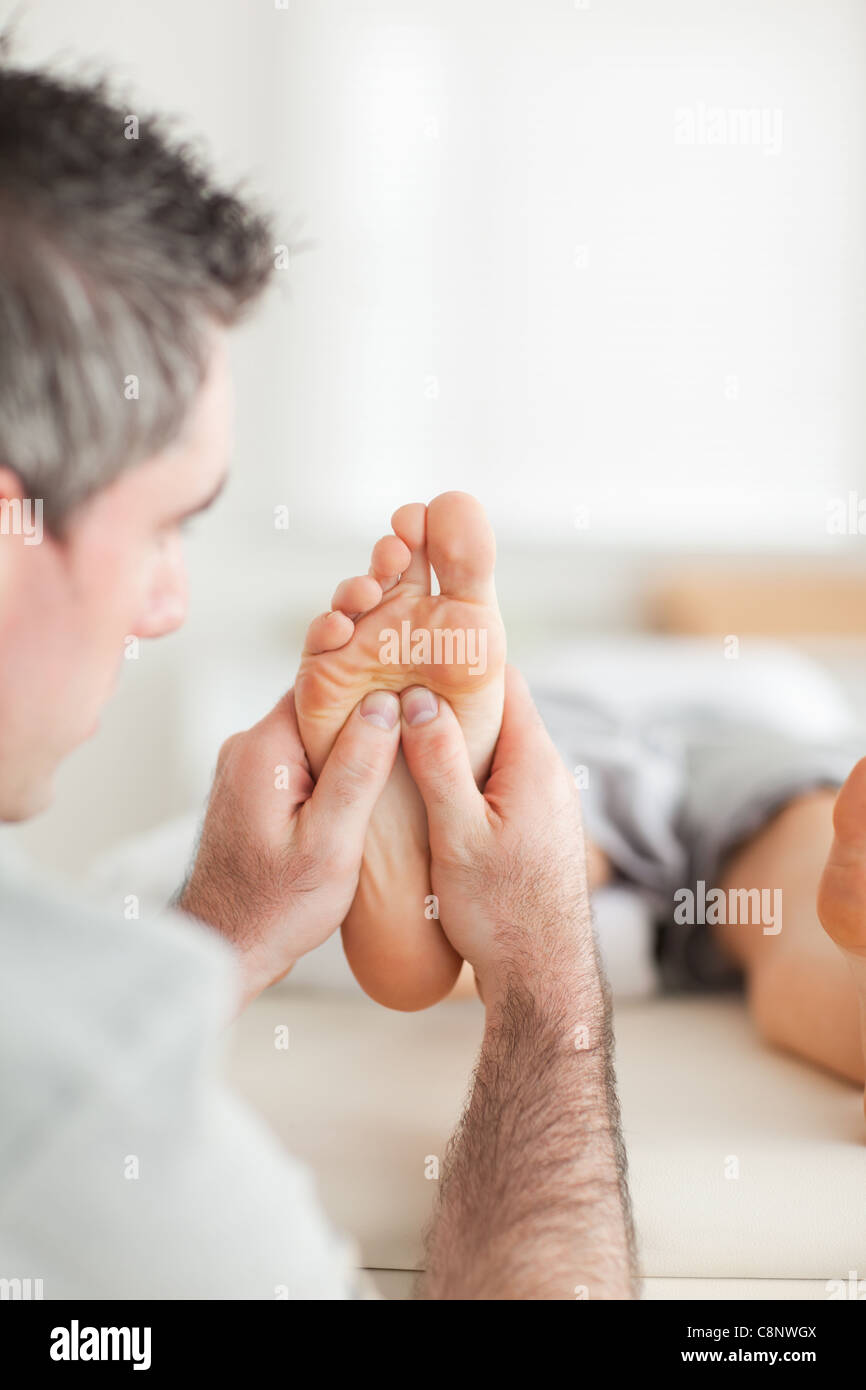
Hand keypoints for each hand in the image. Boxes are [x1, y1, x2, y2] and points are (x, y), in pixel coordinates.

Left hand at [179, 687, 400, 1005]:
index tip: (411, 671)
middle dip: (367, 705)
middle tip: (420, 707)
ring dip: (354, 738)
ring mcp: (246, 768)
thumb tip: (384, 704)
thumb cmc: (275, 908)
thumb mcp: (330, 843)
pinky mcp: (253, 790)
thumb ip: (357, 770)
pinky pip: (302, 758)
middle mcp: (247, 748)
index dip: (366, 672)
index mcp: (263, 749)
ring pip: (312, 732)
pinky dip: (336, 762)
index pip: (319, 681)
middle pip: (318, 703)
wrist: (223, 949)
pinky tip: (370, 781)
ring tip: (405, 744)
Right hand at [399, 667, 593, 1009]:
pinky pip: (496, 777)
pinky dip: (463, 768)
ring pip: (495, 745)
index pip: (503, 680)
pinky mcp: (533, 826)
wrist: (542, 976)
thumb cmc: (502, 911)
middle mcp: (547, 773)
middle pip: (496, 709)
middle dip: (448, 693)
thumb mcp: (458, 833)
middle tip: (393, 682)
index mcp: (534, 762)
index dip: (461, 655)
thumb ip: (440, 764)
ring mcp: (543, 800)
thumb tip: (420, 699)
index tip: (416, 643)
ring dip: (453, 735)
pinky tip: (425, 782)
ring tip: (400, 727)